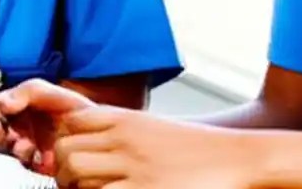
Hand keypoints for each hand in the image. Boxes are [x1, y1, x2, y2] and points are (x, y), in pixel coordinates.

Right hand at [0, 79, 94, 175]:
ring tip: (24, 146)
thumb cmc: (75, 108)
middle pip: (1, 132)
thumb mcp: (50, 91)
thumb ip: (25, 92)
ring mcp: (34, 148)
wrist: (103, 128)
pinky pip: (29, 166)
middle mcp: (25, 129)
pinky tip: (37, 156)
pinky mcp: (44, 165)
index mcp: (24, 109)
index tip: (1, 109)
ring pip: (13, 150)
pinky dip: (29, 162)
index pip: (2, 111)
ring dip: (14, 148)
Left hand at [54, 106, 255, 188]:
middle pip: (66, 151)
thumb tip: (86, 146)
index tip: (72, 160)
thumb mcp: (152, 129)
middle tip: (72, 187)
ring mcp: (135, 167)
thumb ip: (119, 134)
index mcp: (126, 120)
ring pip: (76, 173)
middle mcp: (125, 139)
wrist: (239, 158)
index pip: (71, 123)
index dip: (65, 143)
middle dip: (62, 172)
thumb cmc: (196, 149)